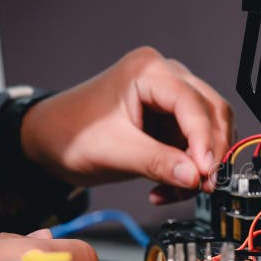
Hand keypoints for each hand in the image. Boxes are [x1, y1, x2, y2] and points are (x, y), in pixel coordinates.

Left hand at [21, 47, 233, 203]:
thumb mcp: (113, 151)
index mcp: (148, 71)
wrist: (48, 140)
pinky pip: (196, 144)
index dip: (204, 139)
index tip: (207, 172)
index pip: (192, 103)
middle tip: (206, 185)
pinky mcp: (172, 120)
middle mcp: (166, 77)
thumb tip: (195, 177)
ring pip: (210, 129)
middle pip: (212, 111)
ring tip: (182, 190)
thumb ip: (157, 162)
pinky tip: (168, 187)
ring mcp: (171, 98)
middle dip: (211, 151)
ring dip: (201, 164)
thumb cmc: (69, 133)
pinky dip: (189, 169)